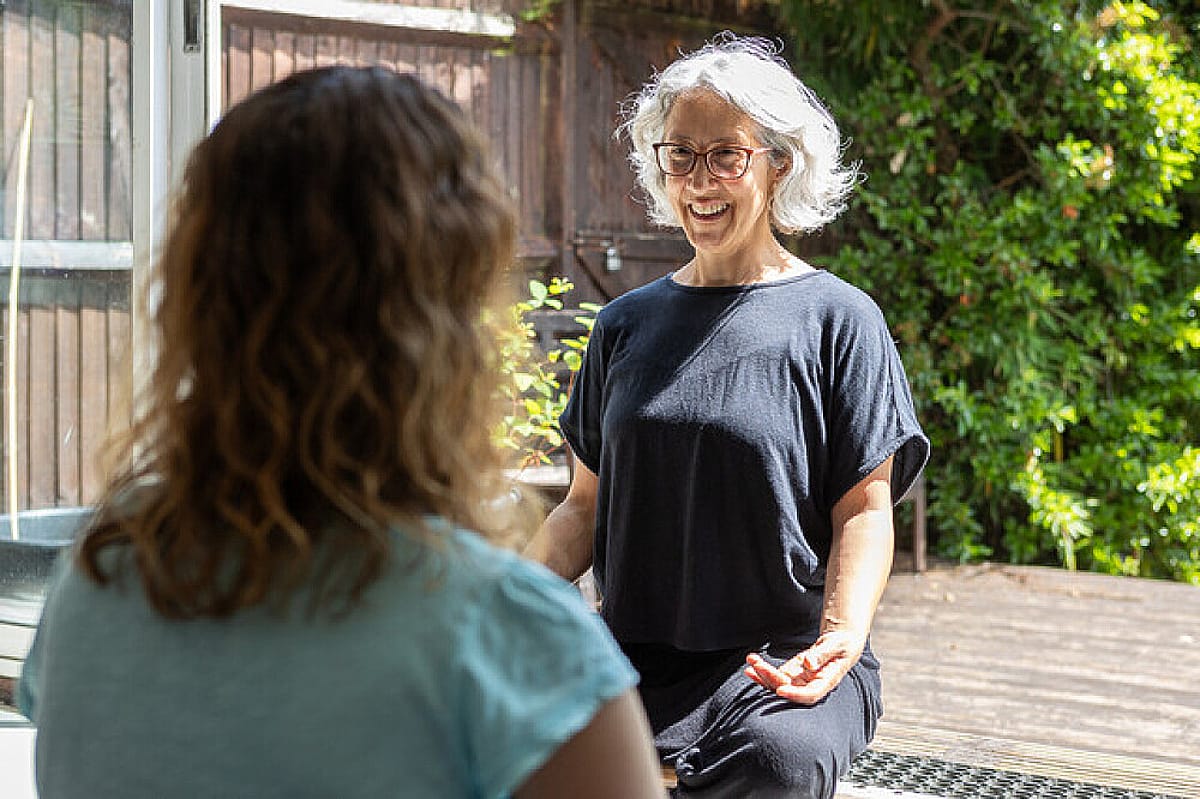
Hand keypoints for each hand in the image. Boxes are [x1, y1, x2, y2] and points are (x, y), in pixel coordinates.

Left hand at [742, 630, 865, 704]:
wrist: (841, 644)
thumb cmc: (842, 644)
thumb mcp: (836, 645)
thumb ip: (822, 654)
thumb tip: (808, 663)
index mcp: (826, 682)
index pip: (810, 694)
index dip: (795, 694)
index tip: (780, 689)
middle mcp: (811, 685)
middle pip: (790, 689)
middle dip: (772, 678)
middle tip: (757, 666)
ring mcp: (800, 681)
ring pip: (779, 684)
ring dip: (763, 674)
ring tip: (751, 661)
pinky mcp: (792, 674)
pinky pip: (776, 677)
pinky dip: (763, 672)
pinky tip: (750, 666)